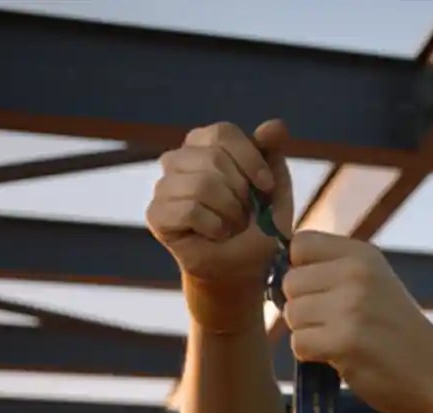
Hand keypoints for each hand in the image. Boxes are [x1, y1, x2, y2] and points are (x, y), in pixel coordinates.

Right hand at [146, 119, 293, 330]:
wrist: (244, 267)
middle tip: (245, 213)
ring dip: (229, 212)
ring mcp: (163, 186)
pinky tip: (216, 234)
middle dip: (241, 192)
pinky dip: (215, 226)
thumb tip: (276, 125)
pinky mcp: (156, 214)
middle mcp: (179, 158)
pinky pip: (190, 210)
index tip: (266, 187)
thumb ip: (273, 153)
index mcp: (205, 142)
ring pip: (202, 185)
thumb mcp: (274, 186)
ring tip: (231, 225)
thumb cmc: (259, 223)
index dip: (250, 159)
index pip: (223, 133)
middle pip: (213, 159)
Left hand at [281, 231, 432, 412]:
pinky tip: (341, 357)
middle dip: (303, 306)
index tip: (320, 290)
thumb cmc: (398, 333)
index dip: (300, 268)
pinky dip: (313, 356)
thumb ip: (334, 272)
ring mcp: (351, 306)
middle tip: (333, 323)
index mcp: (363, 255)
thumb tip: (280, 272)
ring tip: (340, 340)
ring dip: (308, 333)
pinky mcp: (345, 340)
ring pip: (292, 314)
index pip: (301, 243)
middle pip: (290, 281)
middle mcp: (357, 273)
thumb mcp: (375, 285)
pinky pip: (299, 343)